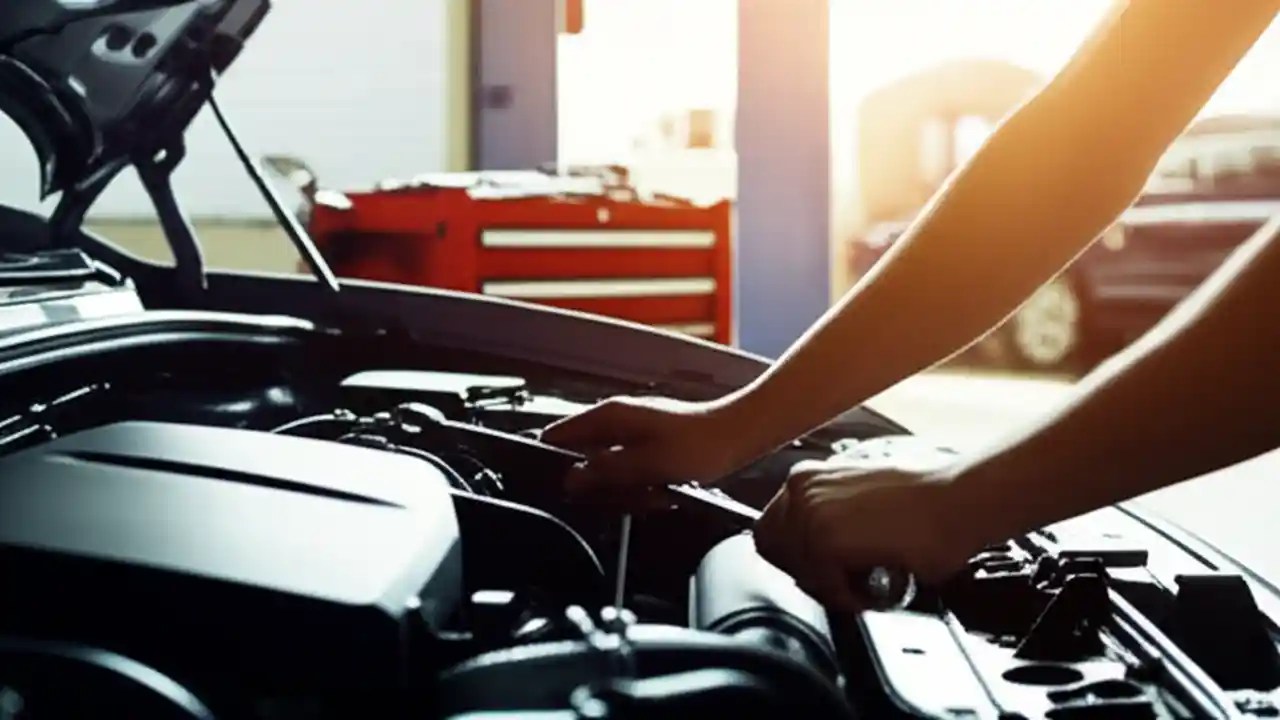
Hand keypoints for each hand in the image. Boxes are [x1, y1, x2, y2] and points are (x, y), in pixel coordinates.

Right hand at [541, 395, 745, 498]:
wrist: (739, 434)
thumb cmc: (700, 445)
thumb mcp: (649, 464)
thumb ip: (607, 471)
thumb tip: (571, 480)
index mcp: (609, 416)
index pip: (558, 436)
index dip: (555, 464)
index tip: (567, 490)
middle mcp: (614, 421)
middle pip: (582, 461)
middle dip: (604, 488)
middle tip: (633, 497)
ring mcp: (629, 433)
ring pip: (607, 472)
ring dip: (627, 491)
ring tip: (655, 494)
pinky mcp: (645, 446)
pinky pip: (628, 473)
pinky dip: (642, 486)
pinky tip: (664, 492)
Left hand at [754, 455, 975, 611]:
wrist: (959, 500)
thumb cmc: (925, 502)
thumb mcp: (858, 500)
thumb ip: (827, 518)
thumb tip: (810, 555)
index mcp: (805, 476)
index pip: (771, 530)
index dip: (795, 557)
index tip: (823, 570)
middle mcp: (800, 488)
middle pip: (775, 552)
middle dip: (808, 572)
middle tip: (845, 581)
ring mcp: (809, 512)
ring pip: (798, 572)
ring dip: (833, 586)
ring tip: (868, 582)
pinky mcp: (825, 540)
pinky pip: (822, 586)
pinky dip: (848, 596)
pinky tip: (876, 585)